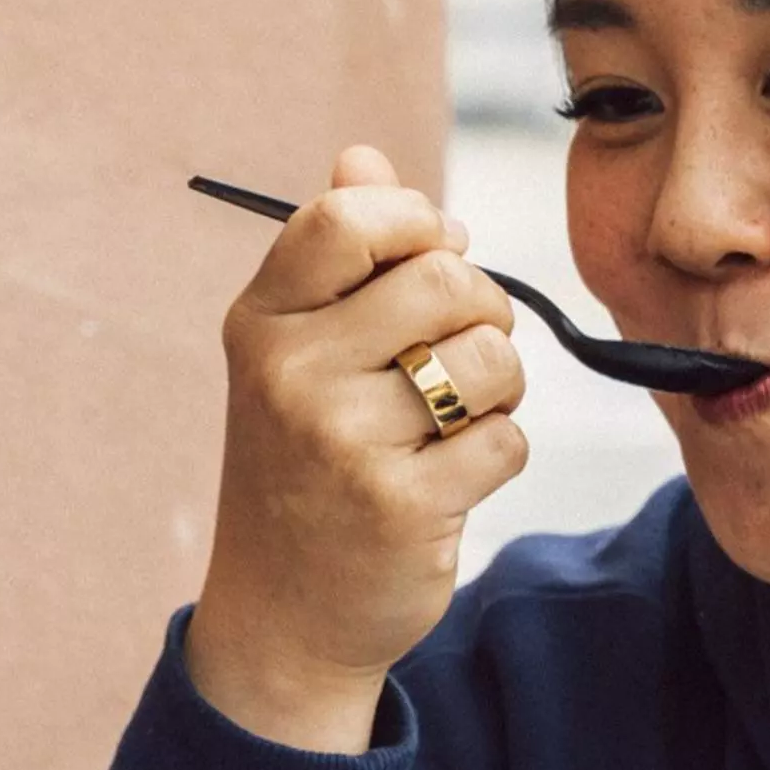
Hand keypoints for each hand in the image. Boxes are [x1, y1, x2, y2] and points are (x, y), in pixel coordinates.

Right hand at [182, 142, 527, 751]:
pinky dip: (496, 456)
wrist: (284, 615)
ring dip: (497, 389)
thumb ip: (334, 253)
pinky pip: (506, 440)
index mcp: (263, 322)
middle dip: (481, 311)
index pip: (351, 216)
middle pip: (446, 280)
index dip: (421, 222)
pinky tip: (449, 481)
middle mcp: (291, 374)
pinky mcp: (402, 507)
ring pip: (489, 359)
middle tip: (459, 353)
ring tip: (453, 418)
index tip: (434, 256)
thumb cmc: (306, 465)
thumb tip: (362, 154)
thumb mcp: (295, 354)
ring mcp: (343, 442)